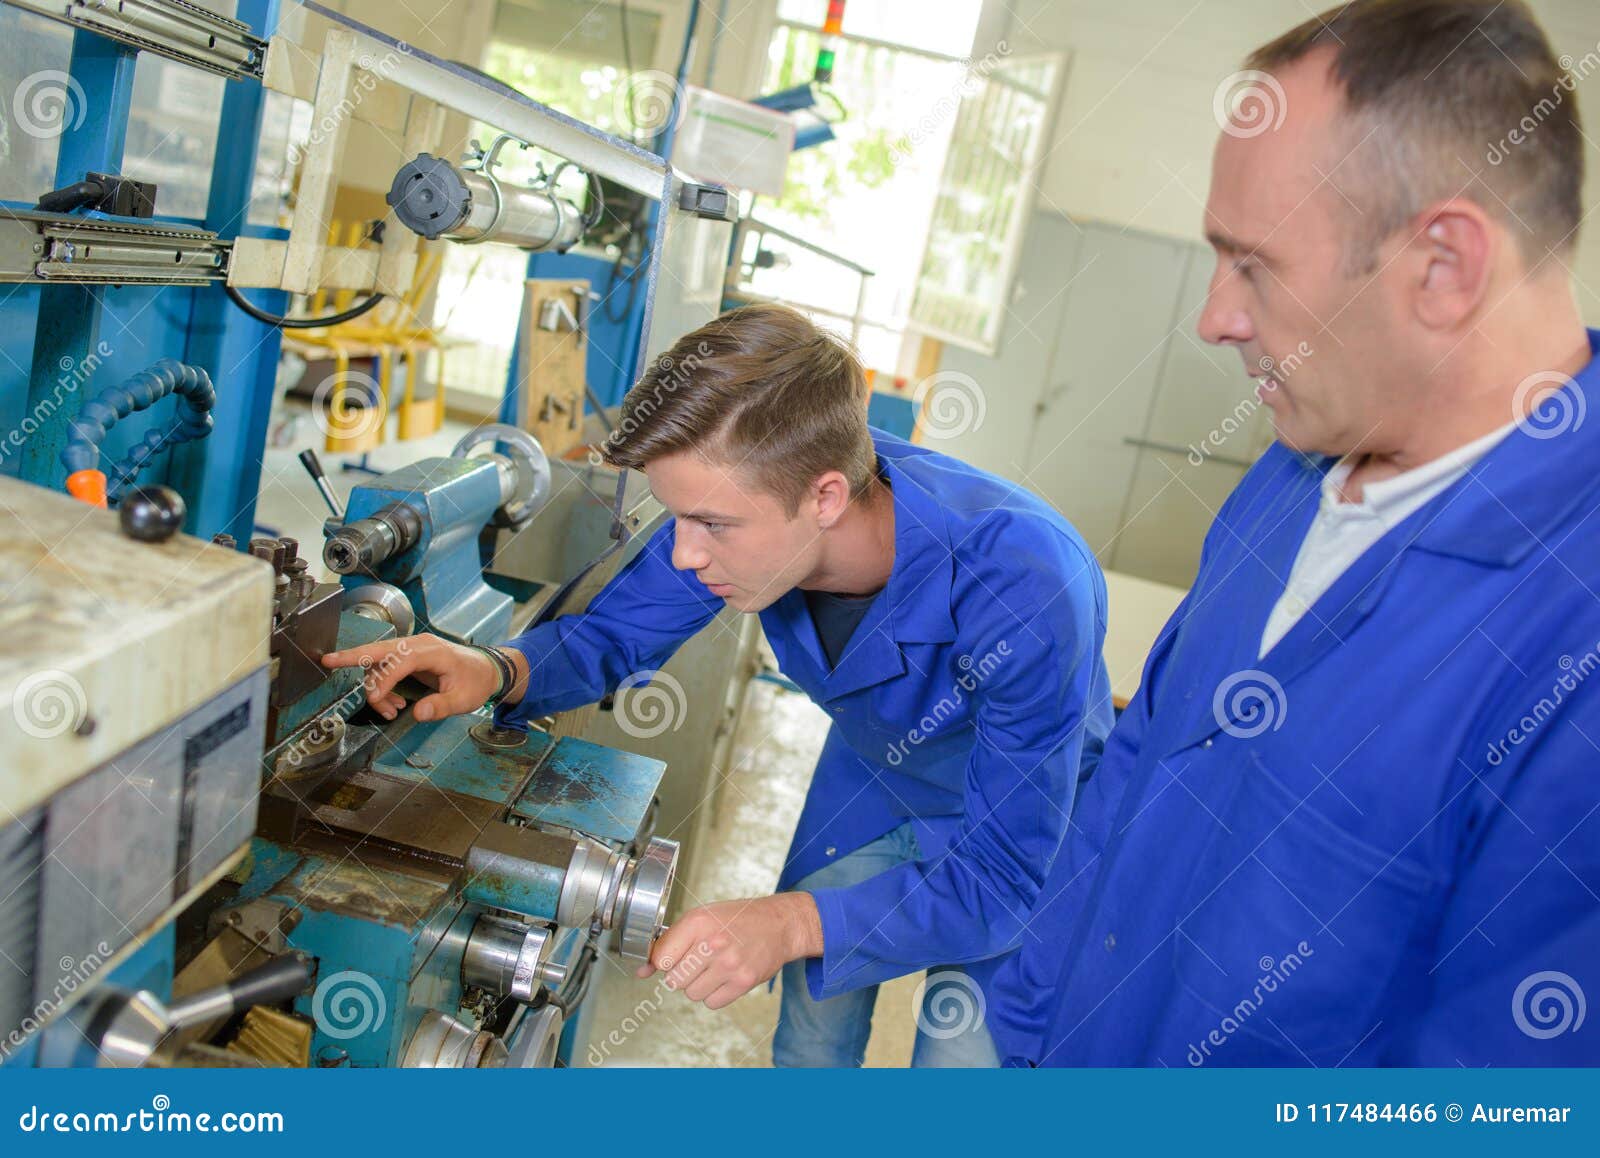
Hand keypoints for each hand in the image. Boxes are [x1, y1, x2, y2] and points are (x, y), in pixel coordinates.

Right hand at [320, 633, 526, 721]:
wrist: (486, 670)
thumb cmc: (476, 681)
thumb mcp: (464, 699)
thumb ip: (441, 706)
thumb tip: (417, 714)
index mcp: (432, 651)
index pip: (399, 660)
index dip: (384, 679)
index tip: (375, 700)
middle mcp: (418, 645)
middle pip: (379, 648)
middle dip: (352, 655)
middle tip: (327, 661)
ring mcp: (411, 649)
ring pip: (379, 663)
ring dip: (376, 688)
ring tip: (390, 711)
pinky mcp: (408, 657)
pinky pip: (385, 668)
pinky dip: (382, 686)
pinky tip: (393, 704)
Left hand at [635, 893, 822, 1009]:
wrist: (779, 924)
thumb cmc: (737, 919)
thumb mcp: (701, 918)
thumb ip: (669, 942)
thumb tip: (641, 971)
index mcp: (698, 921)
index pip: (661, 959)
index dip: (664, 962)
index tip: (673, 958)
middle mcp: (713, 942)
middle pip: (673, 981)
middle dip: (681, 974)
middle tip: (697, 961)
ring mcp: (729, 963)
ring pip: (692, 994)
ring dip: (698, 985)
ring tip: (713, 968)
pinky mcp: (743, 981)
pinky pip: (712, 1003)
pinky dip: (715, 995)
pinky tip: (725, 977)